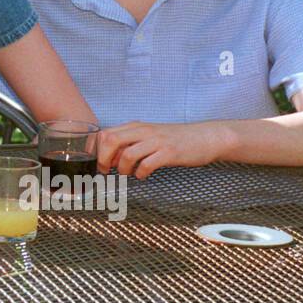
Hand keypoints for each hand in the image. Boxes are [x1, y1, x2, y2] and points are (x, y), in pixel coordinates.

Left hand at [96, 121, 228, 179]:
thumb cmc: (175, 139)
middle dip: (103, 159)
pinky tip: (143, 175)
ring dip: (122, 169)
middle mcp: (144, 131)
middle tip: (106, 171)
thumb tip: (109, 158)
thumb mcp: (149, 136)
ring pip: (127, 154)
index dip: (97, 150)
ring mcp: (157, 141)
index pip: (106, 133)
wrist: (205, 137)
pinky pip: (146, 164)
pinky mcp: (169, 153)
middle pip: (111, 140)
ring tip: (128, 174)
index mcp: (136, 126)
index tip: (100, 163)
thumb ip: (130, 143)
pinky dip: (140, 174)